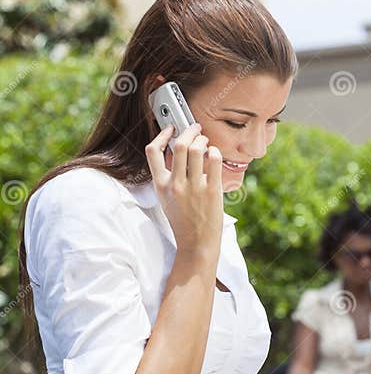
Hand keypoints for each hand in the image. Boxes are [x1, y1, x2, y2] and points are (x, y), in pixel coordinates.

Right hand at [144, 122, 223, 253]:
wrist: (196, 245)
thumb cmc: (183, 223)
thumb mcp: (167, 199)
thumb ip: (169, 178)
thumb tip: (179, 154)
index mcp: (161, 185)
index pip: (152, 151)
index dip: (162, 135)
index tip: (171, 129)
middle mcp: (176, 184)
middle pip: (180, 145)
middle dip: (189, 130)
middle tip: (196, 128)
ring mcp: (194, 188)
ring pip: (197, 149)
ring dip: (203, 139)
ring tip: (206, 142)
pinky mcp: (212, 191)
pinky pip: (214, 161)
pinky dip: (215, 152)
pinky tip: (215, 154)